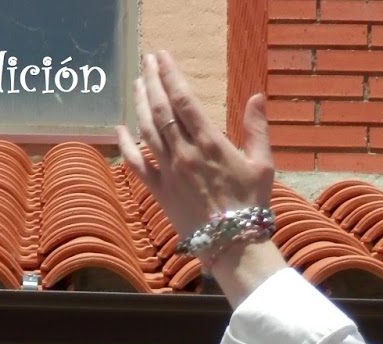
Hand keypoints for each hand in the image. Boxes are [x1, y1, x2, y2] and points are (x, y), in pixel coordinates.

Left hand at [116, 53, 284, 302]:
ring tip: (137, 83)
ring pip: (147, 130)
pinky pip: (136, 165)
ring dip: (139, 103)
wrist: (234, 247)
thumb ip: (257, 129)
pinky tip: (120, 128)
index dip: (170, 74)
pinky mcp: (160, 192)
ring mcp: (169, 173)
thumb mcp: (263, 164)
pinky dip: (125, 145)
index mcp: (210, 143)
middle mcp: (185, 154)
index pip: (184, 100)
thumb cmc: (252, 206)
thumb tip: (257, 97)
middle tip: (146, 60)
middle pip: (161, 109)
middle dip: (152, 80)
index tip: (163, 56)